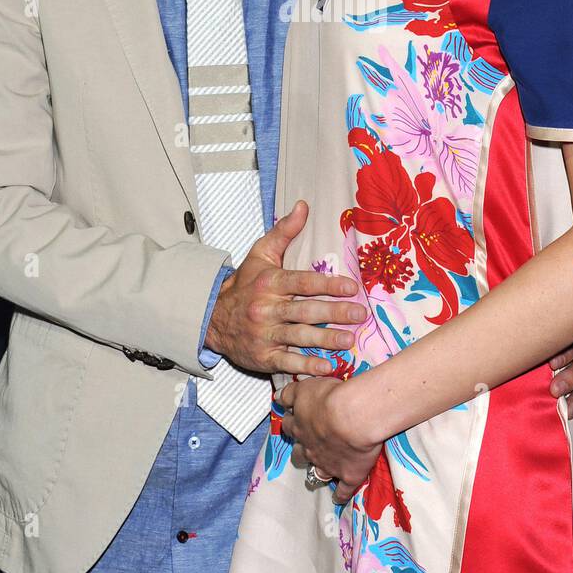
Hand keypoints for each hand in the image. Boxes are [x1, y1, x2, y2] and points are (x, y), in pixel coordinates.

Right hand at [203, 200, 366, 376]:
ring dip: (326, 340)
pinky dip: (307, 366)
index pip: (302, 282)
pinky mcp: (263, 356)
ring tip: (350, 340)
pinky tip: (328, 367)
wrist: (213, 318)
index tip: (351, 287)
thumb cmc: (244, 285)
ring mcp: (264, 334)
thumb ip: (284, 231)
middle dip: (335, 313)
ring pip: (299, 337)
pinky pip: (287, 361)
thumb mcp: (260, 254)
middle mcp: (267, 308)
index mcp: (270, 283)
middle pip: (305, 311)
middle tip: (360, 314)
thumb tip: (303, 206)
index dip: (327, 284)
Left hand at [279, 376, 382, 504]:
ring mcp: (328, 465)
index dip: (291, 423)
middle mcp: (310, 448)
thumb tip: (278, 399)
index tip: (293, 421)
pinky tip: (338, 498)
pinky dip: (340, 495)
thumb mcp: (305, 387)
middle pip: (299, 454)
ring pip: (318, 473)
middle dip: (300, 452)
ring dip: (318, 473)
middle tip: (305, 449)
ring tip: (321, 473)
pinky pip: (342, 491)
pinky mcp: (348, 476)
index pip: (289, 426)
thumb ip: (290, 393)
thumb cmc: (329, 396)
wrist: (353, 416)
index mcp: (300, 425)